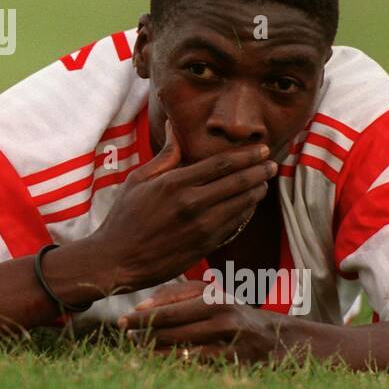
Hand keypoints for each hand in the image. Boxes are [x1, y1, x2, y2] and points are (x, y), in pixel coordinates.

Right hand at [85, 121, 275, 292]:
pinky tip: (249, 206)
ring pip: (241, 205)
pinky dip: (245, 213)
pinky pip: (234, 225)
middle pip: (237, 182)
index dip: (246, 155)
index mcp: (174, 183)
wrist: (116, 260)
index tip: (261, 148)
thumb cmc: (124, 218)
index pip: (221, 164)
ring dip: (256, 192)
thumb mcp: (138, 180)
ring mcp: (200, 227)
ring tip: (264, 182)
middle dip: (259, 171)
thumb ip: (164, 156)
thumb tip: (173, 127)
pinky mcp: (204, 246)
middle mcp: (191, 203)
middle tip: (272, 164)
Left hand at [117, 279, 288, 362]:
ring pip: (183, 347)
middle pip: (174, 327)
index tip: (122, 320)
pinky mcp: (236, 361)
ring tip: (138, 347)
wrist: (278, 339)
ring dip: (155, 349)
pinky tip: (160, 360)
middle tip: (125, 333)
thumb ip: (176, 295)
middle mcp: (224, 315)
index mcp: (214, 296)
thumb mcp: (210, 296)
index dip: (144, 315)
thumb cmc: (233, 313)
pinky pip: (198, 364)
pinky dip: (176, 362)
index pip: (170, 307)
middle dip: (145, 332)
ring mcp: (231, 339)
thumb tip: (142, 307)